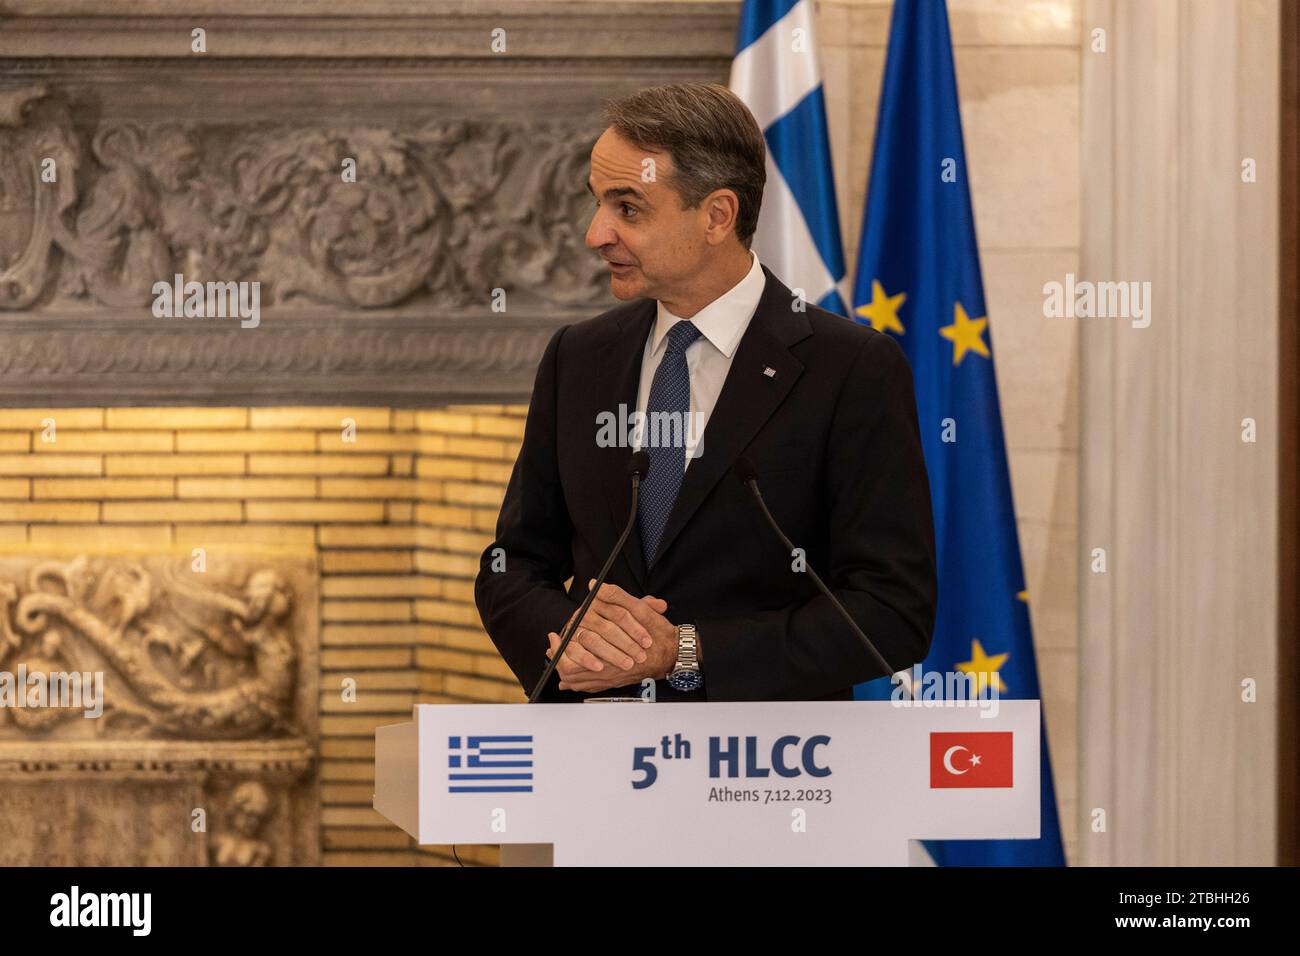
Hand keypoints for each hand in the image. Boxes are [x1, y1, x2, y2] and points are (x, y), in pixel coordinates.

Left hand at [546, 580, 677, 691]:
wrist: (674, 654)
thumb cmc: (658, 633)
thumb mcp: (641, 610)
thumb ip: (617, 597)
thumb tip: (596, 586)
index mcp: (611, 647)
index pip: (577, 649)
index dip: (561, 645)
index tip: (554, 636)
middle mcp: (609, 666)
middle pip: (573, 669)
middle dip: (558, 660)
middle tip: (551, 648)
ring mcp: (611, 676)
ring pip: (578, 681)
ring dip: (564, 672)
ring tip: (556, 661)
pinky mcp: (614, 682)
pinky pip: (589, 687)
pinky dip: (576, 682)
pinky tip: (568, 679)